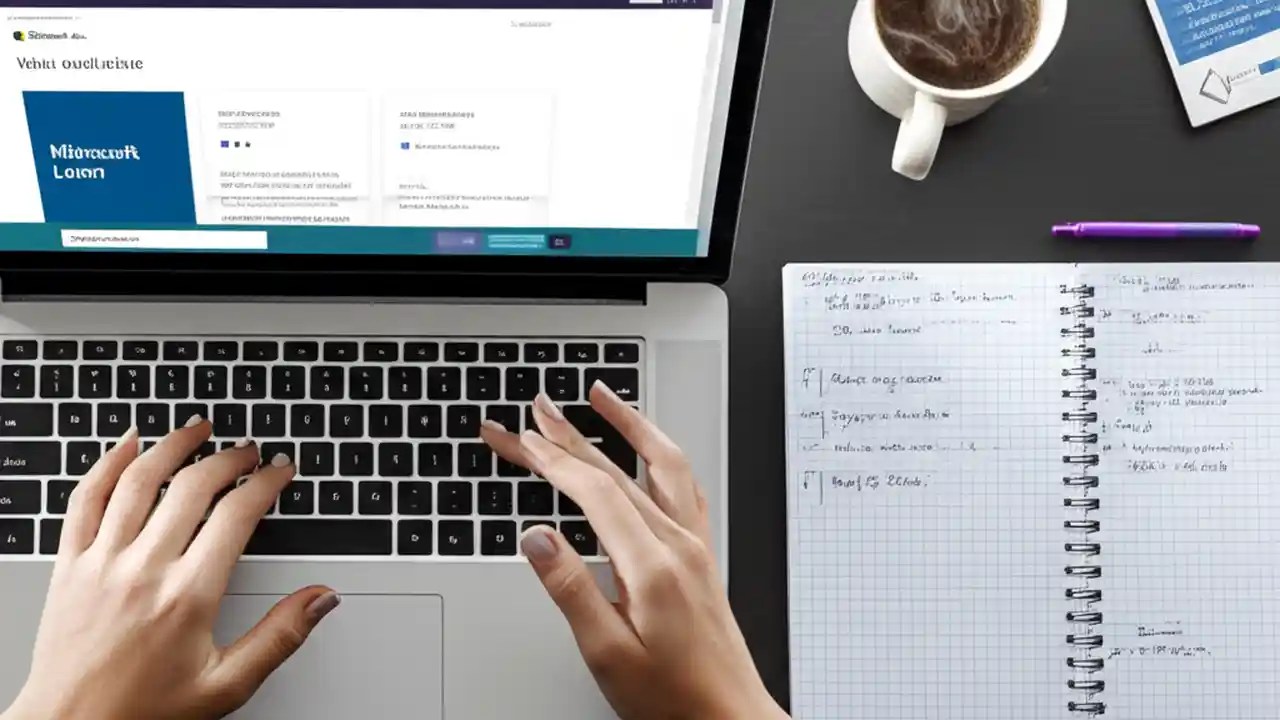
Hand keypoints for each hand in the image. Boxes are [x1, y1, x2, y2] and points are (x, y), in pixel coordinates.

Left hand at [3, 417, 338, 719]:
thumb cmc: (143, 713)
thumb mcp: (227, 684)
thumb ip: (280, 636)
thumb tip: (321, 599)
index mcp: (188, 596)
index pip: (237, 515)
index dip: (266, 483)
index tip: (281, 471)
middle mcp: (143, 570)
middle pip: (192, 487)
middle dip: (229, 458)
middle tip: (249, 450)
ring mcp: (102, 562)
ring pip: (138, 481)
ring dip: (172, 445)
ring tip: (197, 428)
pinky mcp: (69, 566)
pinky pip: (84, 500)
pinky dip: (107, 465)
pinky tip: (126, 446)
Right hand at [481, 385, 786, 719]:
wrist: (731, 719)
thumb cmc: (674, 698)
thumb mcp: (608, 654)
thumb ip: (571, 590)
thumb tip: (537, 538)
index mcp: (652, 565)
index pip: (593, 492)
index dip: (550, 459)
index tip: (518, 436)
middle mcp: (678, 544)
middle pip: (614, 472)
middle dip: (567, 436)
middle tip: (532, 410)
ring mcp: (694, 545)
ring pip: (658, 464)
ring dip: (626, 424)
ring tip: (599, 395)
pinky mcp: (702, 555)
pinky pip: (684, 485)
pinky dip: (660, 453)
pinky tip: (650, 446)